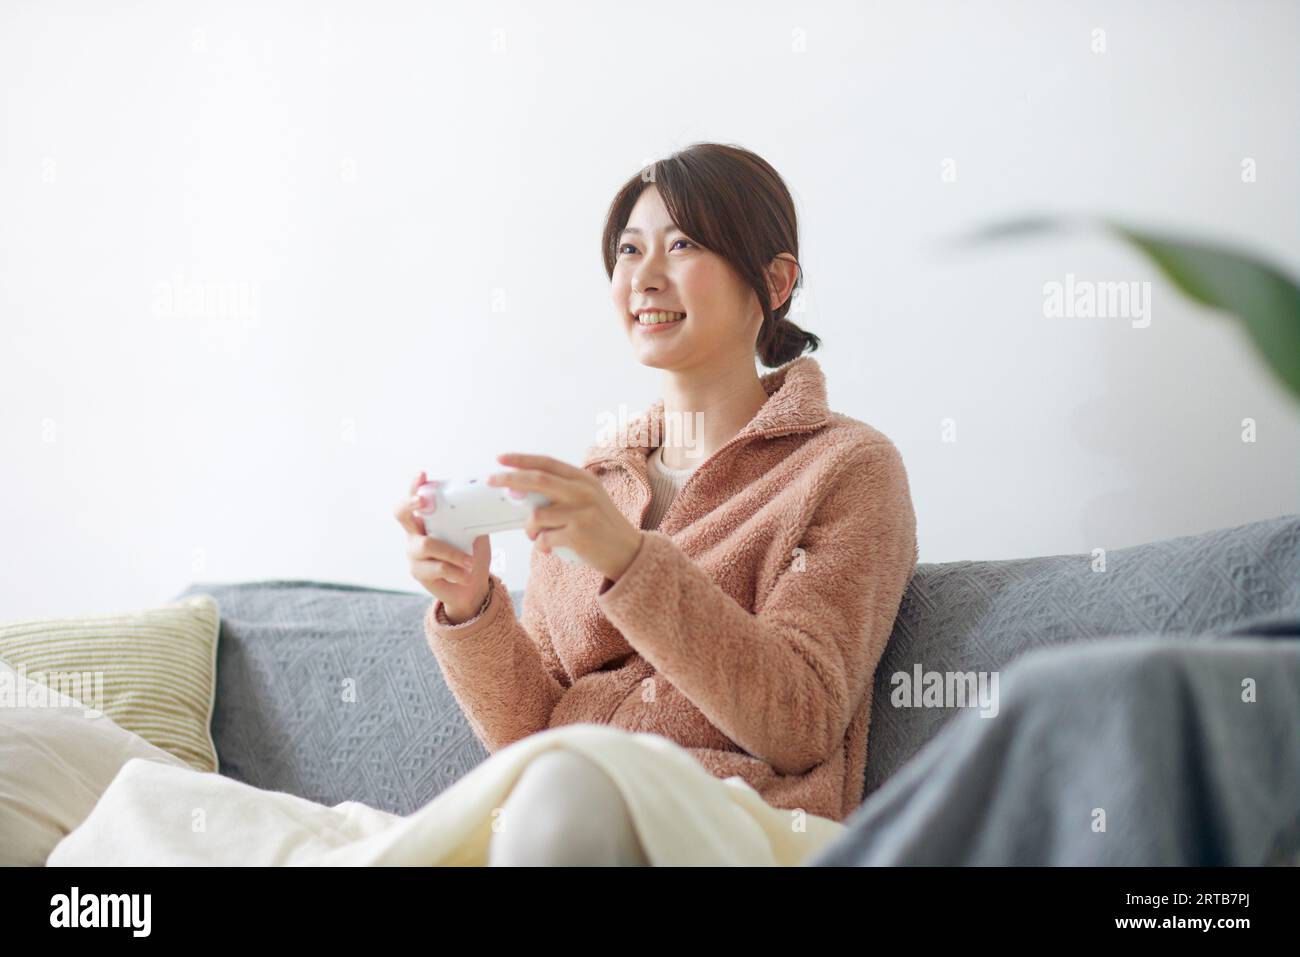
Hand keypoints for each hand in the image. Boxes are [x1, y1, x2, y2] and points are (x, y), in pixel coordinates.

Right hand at [394, 470, 491, 621]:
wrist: (472, 586)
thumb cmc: (471, 554)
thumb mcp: (475, 533)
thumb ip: (473, 518)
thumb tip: (484, 499)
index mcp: (428, 518)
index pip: (416, 496)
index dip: (415, 485)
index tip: (422, 475)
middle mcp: (415, 532)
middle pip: (401, 513)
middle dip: (411, 503)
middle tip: (423, 501)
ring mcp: (413, 552)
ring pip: (428, 545)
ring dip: (453, 553)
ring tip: (470, 562)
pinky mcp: (418, 571)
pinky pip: (437, 567)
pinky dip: (456, 571)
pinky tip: (465, 576)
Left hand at [487, 453, 643, 582]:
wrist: (628, 552)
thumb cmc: (601, 526)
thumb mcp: (587, 500)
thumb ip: (560, 492)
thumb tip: (518, 491)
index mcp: (583, 479)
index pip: (547, 463)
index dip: (521, 460)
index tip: (500, 459)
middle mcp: (583, 491)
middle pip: (538, 480)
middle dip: (510, 479)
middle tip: (490, 481)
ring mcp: (582, 513)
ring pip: (536, 515)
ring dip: (529, 529)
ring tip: (537, 536)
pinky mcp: (578, 535)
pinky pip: (544, 538)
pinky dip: (541, 545)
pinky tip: (551, 548)